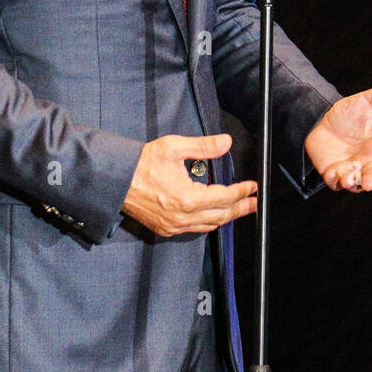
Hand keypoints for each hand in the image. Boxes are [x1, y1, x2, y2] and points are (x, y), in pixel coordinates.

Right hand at [122, 134, 256, 235]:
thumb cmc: (143, 163)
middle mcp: (183, 216)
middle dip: (241, 209)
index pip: (225, 197)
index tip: (252, 187)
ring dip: (226, 217)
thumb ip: (204, 146)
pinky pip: (194, 230)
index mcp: (188, 198)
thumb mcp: (174, 148)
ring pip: (209, 225)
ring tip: (239, 209)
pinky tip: (214, 216)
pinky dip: (209, 223)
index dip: (242, 192)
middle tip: (254, 203)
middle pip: (221, 216)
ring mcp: (174, 225)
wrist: (117, 180)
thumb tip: (225, 142)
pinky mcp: (166, 228)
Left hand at [305, 81, 371, 192]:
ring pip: (357, 184)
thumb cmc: (351, 113)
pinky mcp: (335, 175)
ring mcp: (353, 169)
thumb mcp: (369, 101)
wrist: (322, 119)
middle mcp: (369, 161)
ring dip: (354, 183)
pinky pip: (337, 183)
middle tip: (368, 181)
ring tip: (348, 177)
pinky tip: (333, 172)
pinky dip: (336, 181)